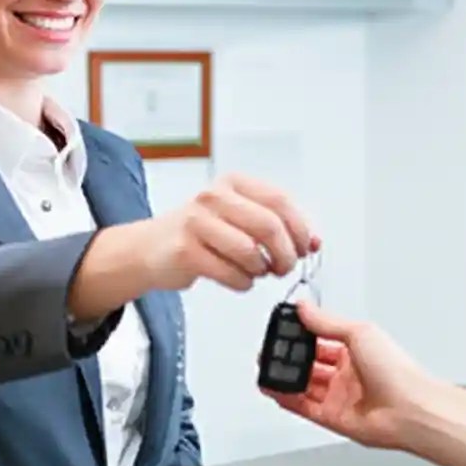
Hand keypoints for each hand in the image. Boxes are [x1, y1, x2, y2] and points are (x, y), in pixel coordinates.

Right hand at [142, 173, 319, 292]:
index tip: (305, 247)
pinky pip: (231, 273)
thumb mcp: (240, 218)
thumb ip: (279, 226)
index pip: (280, 200)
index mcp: (233, 183)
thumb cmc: (202, 232)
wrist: (150, 247)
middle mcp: (214, 197)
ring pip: (250, 252)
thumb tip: (315, 242)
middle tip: (285, 267)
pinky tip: (240, 278)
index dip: (300, 228)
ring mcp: (197, 222)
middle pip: (269, 226)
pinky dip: (243, 282)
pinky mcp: (185, 250)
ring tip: (258, 271)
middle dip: (286, 254)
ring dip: (262, 270)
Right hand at [260, 301, 434, 449]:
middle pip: (311, 364)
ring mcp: (340, 396)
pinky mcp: (333, 418)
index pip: (322, 339)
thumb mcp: (359, 333)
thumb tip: (304, 307)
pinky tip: (274, 390)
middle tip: (271, 351)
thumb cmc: (396, 370)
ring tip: (267, 369)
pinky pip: (303, 407)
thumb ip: (327, 322)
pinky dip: (287, 398)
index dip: (303, 335)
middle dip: (290, 358)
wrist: (409, 409)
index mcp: (358, 350)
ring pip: (304, 386)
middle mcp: (348, 373)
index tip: (285, 328)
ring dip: (285, 378)